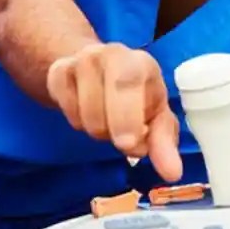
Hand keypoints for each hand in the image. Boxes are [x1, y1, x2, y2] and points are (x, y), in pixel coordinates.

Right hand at [47, 42, 182, 180]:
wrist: (100, 67)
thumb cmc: (136, 94)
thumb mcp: (156, 115)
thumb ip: (163, 143)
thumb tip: (171, 173)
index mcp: (139, 64)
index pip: (128, 83)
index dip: (125, 117)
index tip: (127, 145)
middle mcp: (107, 55)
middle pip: (98, 101)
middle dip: (109, 130)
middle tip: (123, 142)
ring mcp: (79, 61)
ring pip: (81, 113)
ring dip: (96, 130)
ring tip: (108, 122)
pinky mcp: (58, 72)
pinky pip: (64, 109)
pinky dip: (77, 121)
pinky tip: (88, 112)